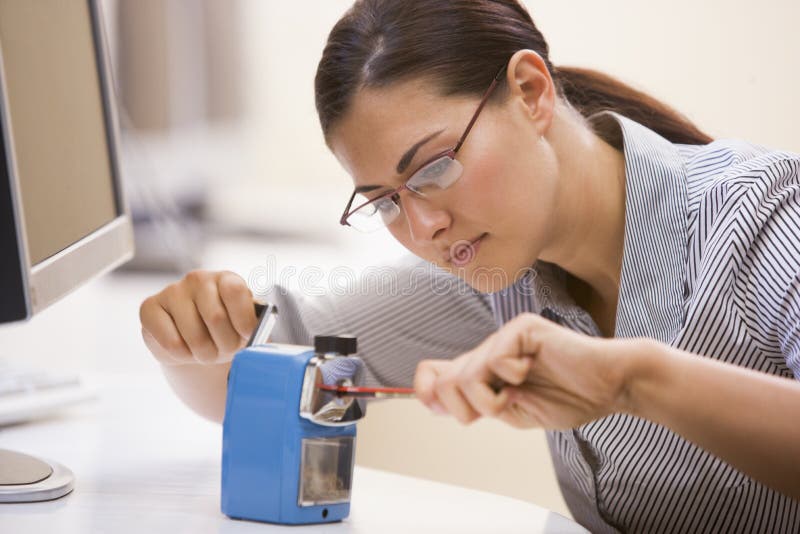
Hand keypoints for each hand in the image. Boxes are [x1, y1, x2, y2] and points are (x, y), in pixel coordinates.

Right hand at [139, 271, 258, 365]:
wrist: (197, 344)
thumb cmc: (226, 332)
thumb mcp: (245, 326)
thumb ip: (254, 324)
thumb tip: (256, 330)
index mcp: (227, 279)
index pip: (235, 291)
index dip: (243, 320)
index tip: (246, 336)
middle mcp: (198, 279)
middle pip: (216, 318)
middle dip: (225, 345)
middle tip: (224, 349)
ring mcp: (172, 291)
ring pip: (195, 336)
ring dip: (205, 355)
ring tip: (206, 351)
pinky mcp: (149, 308)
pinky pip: (171, 343)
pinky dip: (183, 356)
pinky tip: (185, 349)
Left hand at [414, 313, 632, 428]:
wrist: (608, 387)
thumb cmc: (568, 398)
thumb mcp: (511, 412)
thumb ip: (475, 404)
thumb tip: (430, 400)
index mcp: (484, 369)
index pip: (434, 372)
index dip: (426, 391)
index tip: (440, 409)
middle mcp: (489, 350)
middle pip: (446, 380)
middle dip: (465, 408)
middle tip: (499, 407)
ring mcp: (504, 336)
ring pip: (468, 375)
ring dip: (492, 399)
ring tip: (518, 393)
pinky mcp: (521, 328)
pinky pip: (495, 360)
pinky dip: (512, 378)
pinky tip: (531, 371)